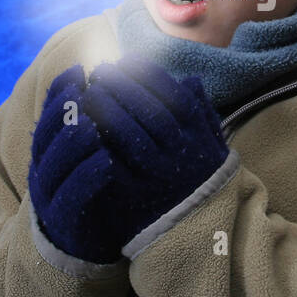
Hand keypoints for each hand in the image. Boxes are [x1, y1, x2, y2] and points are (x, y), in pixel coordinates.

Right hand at [26, 64, 125, 263]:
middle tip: (84, 89)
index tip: (79, 70)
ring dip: (73, 141)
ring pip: (56, 162)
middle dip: (64, 109)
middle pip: (48, 133)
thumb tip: (118, 79)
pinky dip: (88, 177)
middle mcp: (44, 167)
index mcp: (50, 147)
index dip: (61, 91)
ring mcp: (50, 194)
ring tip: (93, 124)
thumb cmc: (94, 189)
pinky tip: (106, 162)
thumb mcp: (92, 152)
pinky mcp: (64, 219)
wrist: (84, 243)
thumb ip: (97, 120)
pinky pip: (73, 195)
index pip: (50, 113)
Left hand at [79, 53, 230, 246]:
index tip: (127, 62)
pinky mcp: (133, 199)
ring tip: (88, 92)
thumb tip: (190, 80)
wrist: (198, 234)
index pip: (173, 97)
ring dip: (105, 109)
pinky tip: (83, 127)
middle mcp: (179, 156)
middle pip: (148, 112)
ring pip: (127, 136)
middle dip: (122, 86)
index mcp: (198, 139)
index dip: (148, 75)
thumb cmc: (202, 181)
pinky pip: (110, 165)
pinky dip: (95, 144)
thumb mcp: (213, 147)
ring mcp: (156, 178)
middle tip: (100, 71)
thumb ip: (202, 113)